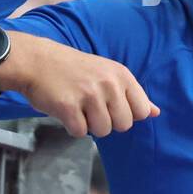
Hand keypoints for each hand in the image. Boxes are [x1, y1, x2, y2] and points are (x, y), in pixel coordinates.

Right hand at [2, 32, 158, 138]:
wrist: (36, 61)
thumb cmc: (73, 70)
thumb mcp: (108, 74)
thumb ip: (132, 94)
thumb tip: (156, 112)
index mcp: (121, 75)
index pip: (142, 111)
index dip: (125, 114)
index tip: (110, 104)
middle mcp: (108, 83)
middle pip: (123, 125)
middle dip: (107, 122)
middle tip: (90, 106)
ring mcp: (89, 95)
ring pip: (102, 131)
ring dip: (89, 125)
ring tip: (78, 107)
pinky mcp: (69, 107)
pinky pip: (80, 133)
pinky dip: (71, 126)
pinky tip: (65, 110)